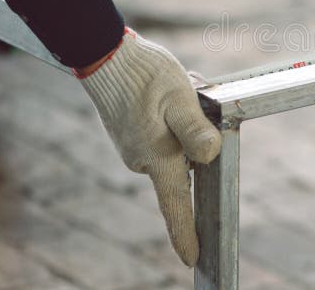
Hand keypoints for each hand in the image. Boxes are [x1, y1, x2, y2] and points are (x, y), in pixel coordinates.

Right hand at [78, 28, 220, 265]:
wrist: (104, 55)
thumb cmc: (144, 74)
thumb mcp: (179, 97)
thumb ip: (194, 129)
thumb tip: (210, 155)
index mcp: (157, 157)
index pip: (175, 206)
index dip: (185, 234)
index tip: (193, 259)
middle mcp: (143, 159)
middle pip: (185, 166)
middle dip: (198, 141)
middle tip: (196, 99)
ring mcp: (135, 148)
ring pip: (175, 146)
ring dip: (186, 123)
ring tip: (181, 90)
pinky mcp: (131, 136)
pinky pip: (163, 135)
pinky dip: (173, 118)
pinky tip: (169, 94)